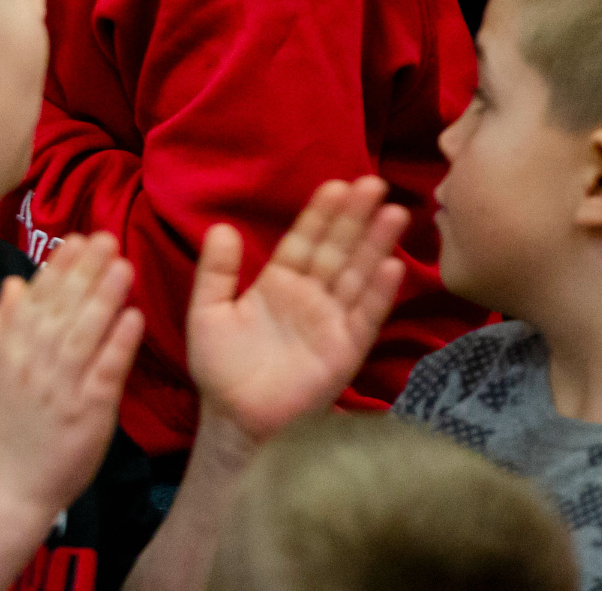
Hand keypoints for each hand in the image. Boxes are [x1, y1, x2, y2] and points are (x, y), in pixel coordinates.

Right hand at [0, 233, 147, 522]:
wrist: (7, 484)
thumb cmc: (5, 428)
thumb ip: (1, 326)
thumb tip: (13, 284)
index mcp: (10, 348)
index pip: (36, 297)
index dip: (57, 265)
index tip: (76, 237)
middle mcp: (33, 360)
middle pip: (62, 307)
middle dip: (85, 269)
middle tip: (106, 236)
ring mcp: (61, 385)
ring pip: (84, 332)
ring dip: (104, 296)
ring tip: (123, 265)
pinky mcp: (87, 412)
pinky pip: (105, 371)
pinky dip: (118, 343)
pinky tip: (133, 318)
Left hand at [186, 176, 407, 443]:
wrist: (235, 418)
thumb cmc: (220, 367)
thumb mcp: (207, 311)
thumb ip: (216, 271)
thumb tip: (222, 227)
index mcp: (277, 284)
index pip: (303, 240)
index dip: (320, 214)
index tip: (336, 184)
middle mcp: (309, 297)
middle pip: (337, 250)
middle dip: (355, 218)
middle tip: (374, 182)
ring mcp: (331, 322)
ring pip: (357, 275)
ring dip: (375, 245)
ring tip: (393, 213)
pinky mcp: (345, 350)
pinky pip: (365, 316)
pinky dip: (380, 293)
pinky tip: (393, 266)